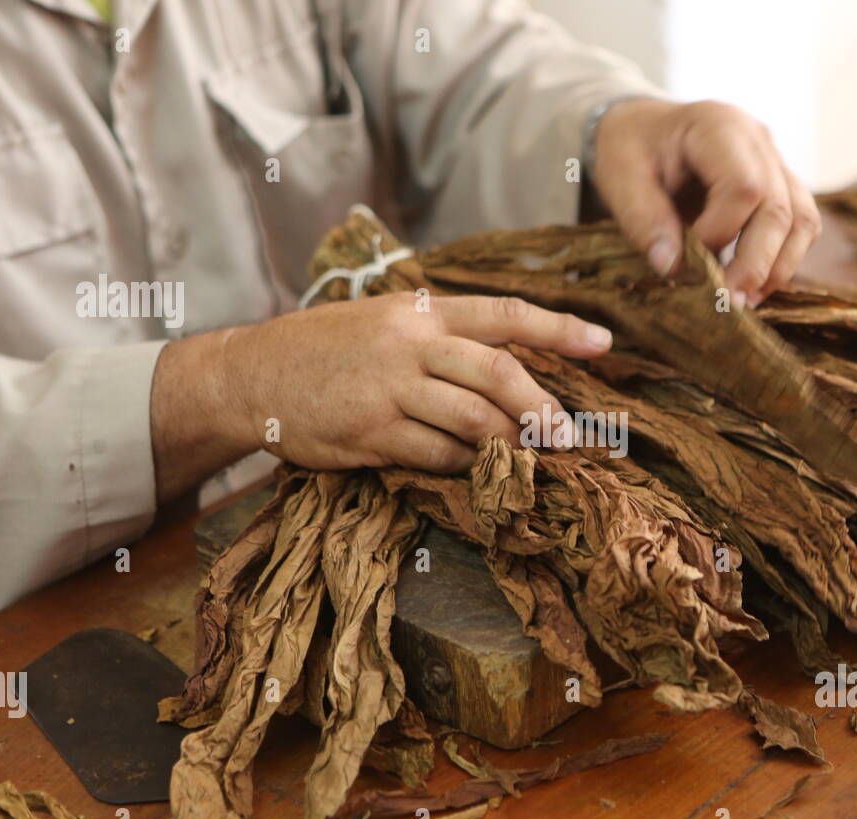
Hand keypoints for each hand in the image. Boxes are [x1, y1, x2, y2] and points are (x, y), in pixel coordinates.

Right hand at [150, 294, 612, 500]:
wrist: (252, 374)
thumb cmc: (325, 348)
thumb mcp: (383, 321)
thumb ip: (441, 337)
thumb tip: (508, 368)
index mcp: (419, 312)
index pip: (503, 315)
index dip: (559, 328)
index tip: (604, 344)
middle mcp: (410, 347)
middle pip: (498, 374)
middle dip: (543, 409)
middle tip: (567, 436)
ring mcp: (390, 392)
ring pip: (473, 421)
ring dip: (507, 445)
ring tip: (525, 458)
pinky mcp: (371, 434)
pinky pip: (435, 456)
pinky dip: (462, 466)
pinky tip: (468, 469)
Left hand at [591, 98, 821, 307]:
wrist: (646, 131)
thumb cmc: (631, 150)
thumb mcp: (620, 177)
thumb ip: (643, 220)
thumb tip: (671, 268)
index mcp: (719, 125)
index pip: (744, 186)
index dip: (721, 232)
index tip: (687, 258)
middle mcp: (759, 141)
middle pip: (779, 208)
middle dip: (755, 263)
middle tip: (727, 303)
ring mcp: (776, 163)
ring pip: (802, 221)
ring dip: (778, 268)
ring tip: (744, 301)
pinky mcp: (782, 187)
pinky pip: (802, 227)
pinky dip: (783, 261)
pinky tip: (754, 286)